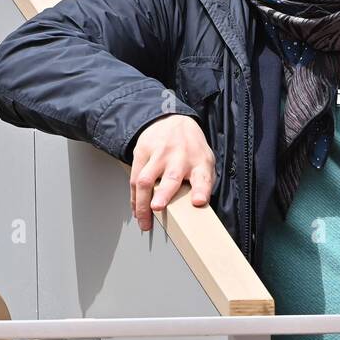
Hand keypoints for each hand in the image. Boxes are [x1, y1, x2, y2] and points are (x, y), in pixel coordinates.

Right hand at [129, 114, 215, 230]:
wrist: (173, 121)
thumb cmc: (191, 149)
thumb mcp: (205, 162)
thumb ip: (204, 184)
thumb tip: (197, 209)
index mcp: (199, 162)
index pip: (203, 178)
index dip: (201, 190)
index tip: (198, 202)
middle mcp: (179, 158)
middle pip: (171, 177)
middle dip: (163, 194)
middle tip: (157, 207)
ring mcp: (159, 154)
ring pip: (146, 179)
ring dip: (142, 201)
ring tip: (143, 219)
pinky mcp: (142, 152)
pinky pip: (134, 178)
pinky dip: (134, 197)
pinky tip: (136, 209)